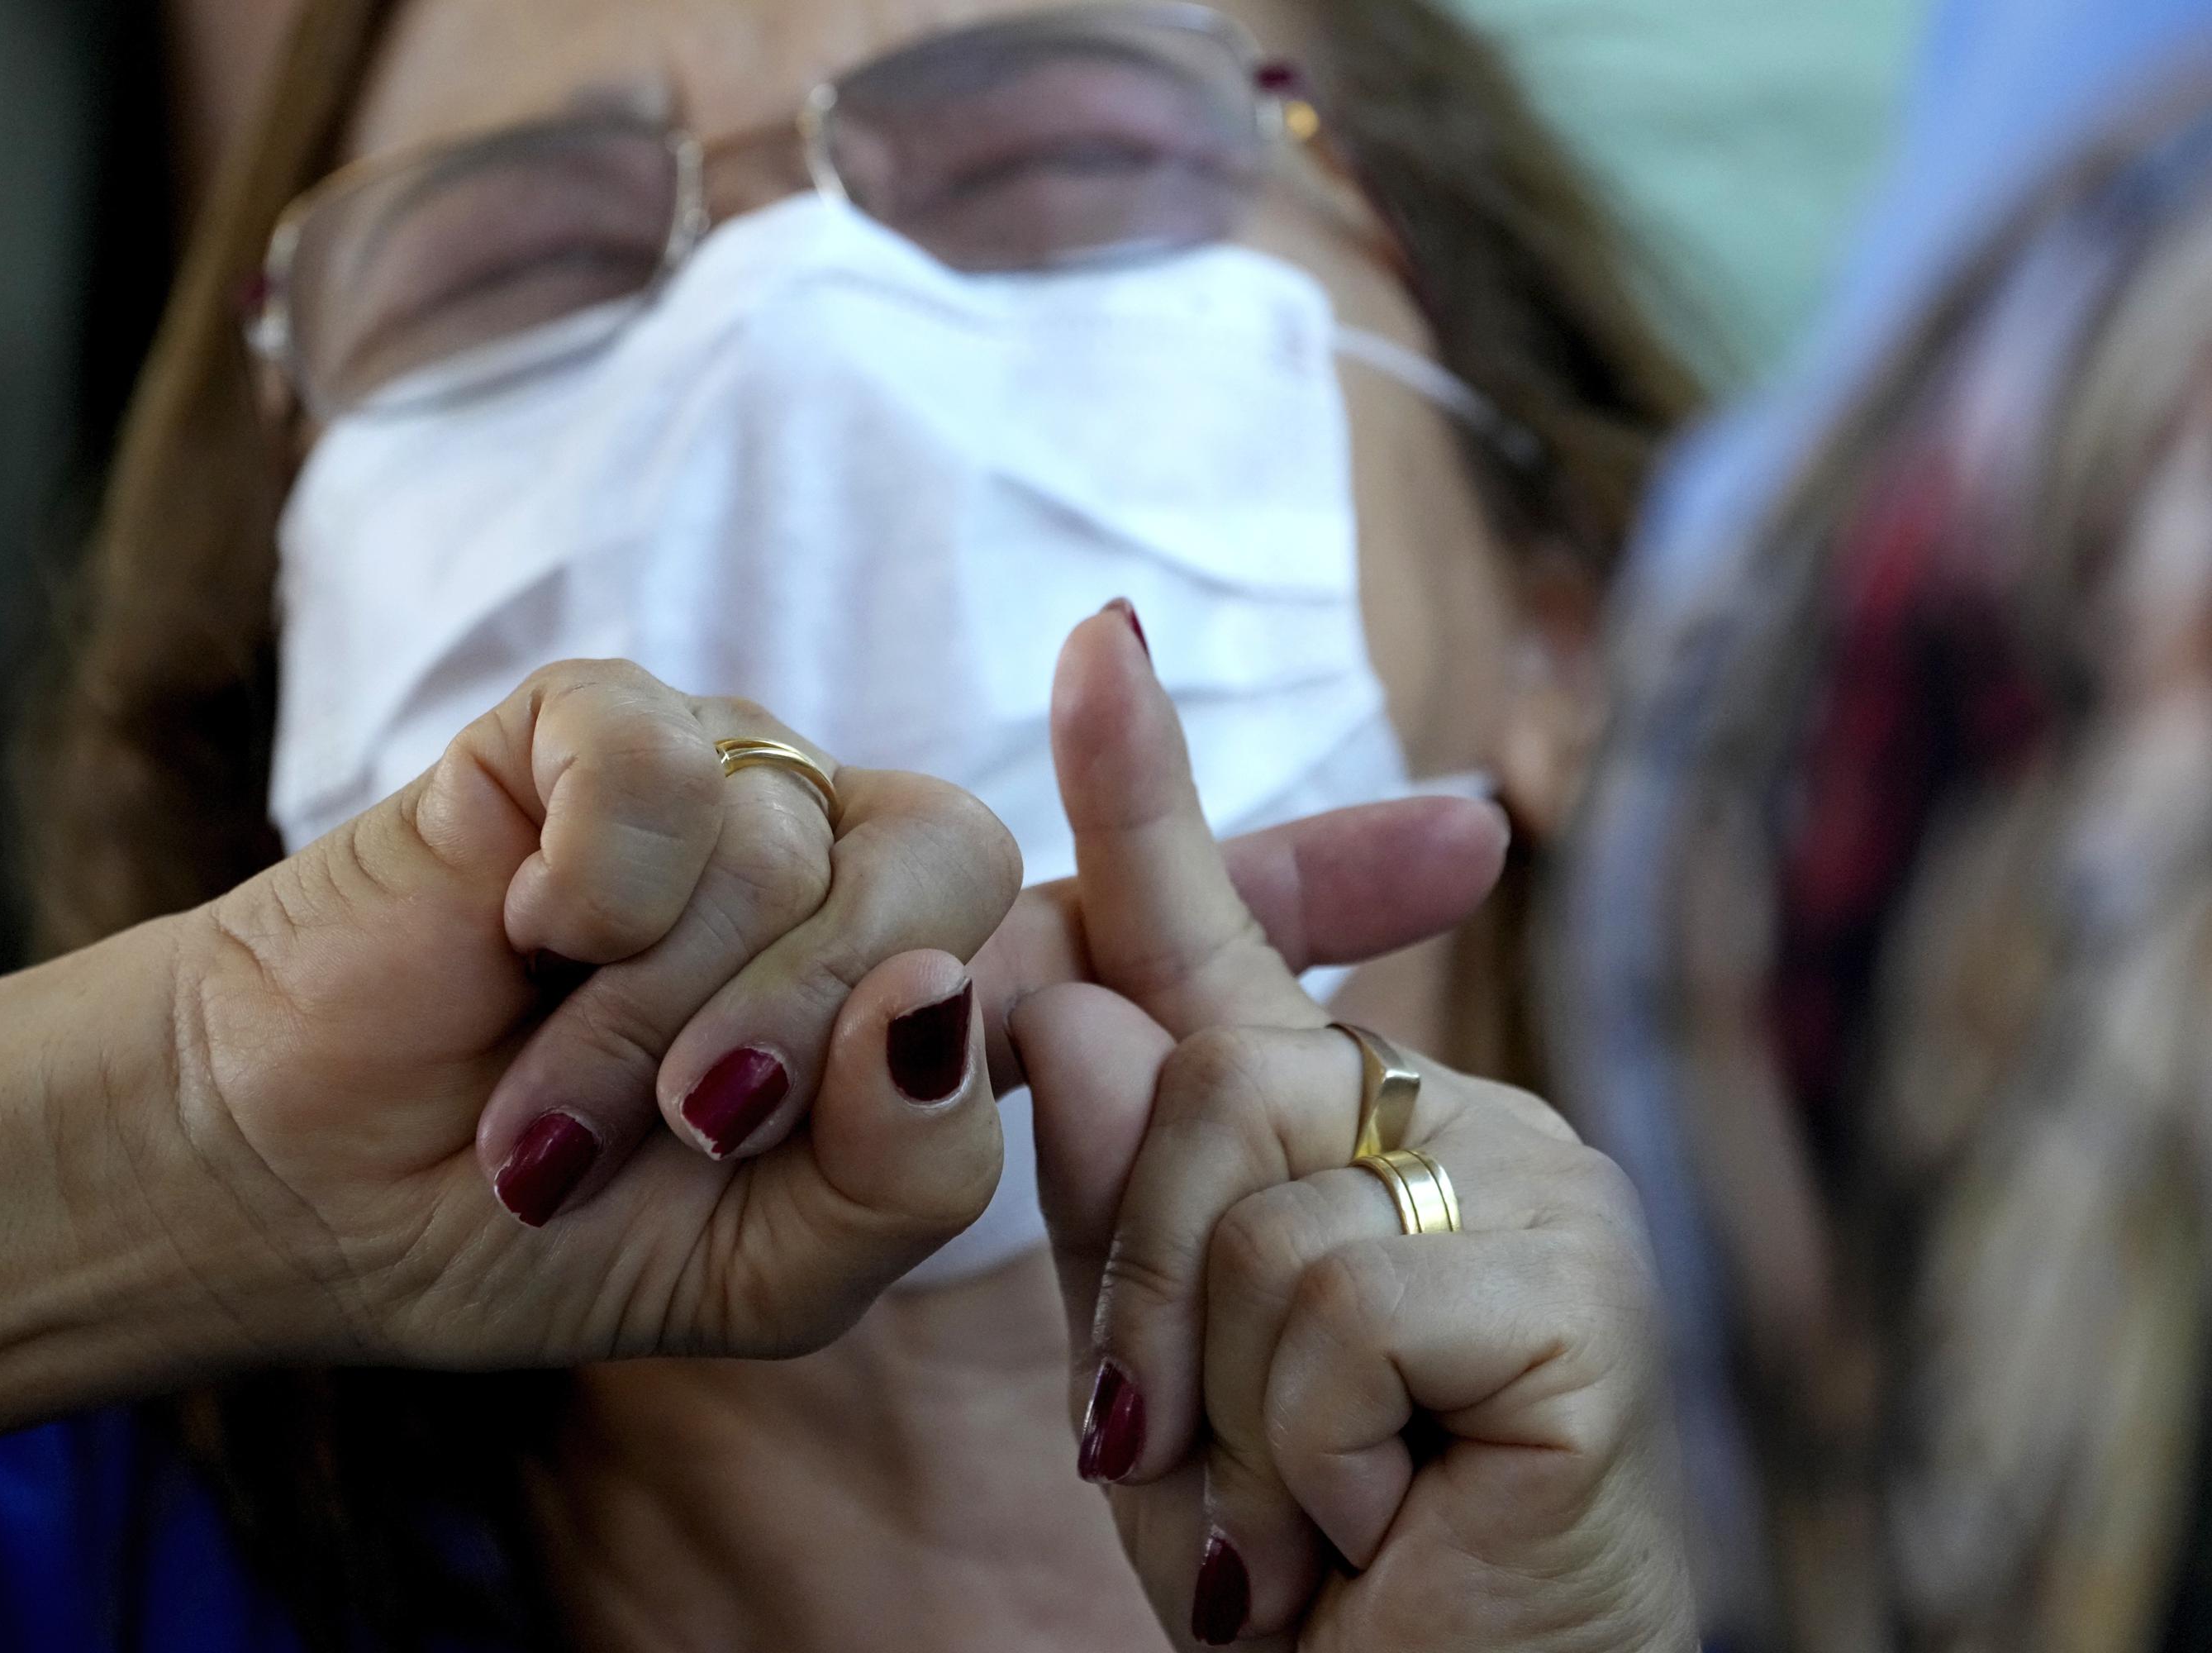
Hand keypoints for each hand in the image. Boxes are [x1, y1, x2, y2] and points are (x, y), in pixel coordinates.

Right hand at [163, 659, 1019, 1366]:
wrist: (307, 1194)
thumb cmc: (549, 1228)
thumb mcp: (770, 1270)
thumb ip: (910, 1174)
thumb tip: (939, 998)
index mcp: (909, 981)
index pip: (1056, 943)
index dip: (1005, 1002)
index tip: (896, 1094)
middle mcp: (836, 857)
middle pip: (948, 864)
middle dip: (800, 1028)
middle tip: (683, 1128)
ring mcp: (718, 776)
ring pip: (780, 844)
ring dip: (641, 1019)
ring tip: (546, 1111)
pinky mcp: (586, 720)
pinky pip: (658, 757)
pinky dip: (593, 878)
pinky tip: (527, 931)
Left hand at [1013, 612, 1693, 1648]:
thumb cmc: (1295, 1561)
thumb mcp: (1154, 1370)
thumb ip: (1112, 1193)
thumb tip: (1070, 997)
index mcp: (1349, 1121)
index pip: (1219, 935)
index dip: (1142, 790)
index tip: (1096, 636)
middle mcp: (1462, 1116)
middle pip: (1198, 1079)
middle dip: (1139, 1295)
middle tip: (1173, 1457)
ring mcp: (1538, 1186)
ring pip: (1253, 1192)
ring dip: (1216, 1407)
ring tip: (1296, 1517)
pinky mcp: (1577, 1284)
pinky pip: (1337, 1299)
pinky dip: (1297, 1450)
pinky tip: (1371, 1521)